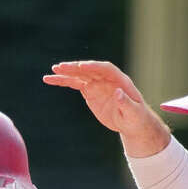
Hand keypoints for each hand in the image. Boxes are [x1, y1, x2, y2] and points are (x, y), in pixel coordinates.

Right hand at [44, 60, 172, 157]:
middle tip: (60, 67)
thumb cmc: (136, 118)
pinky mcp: (90, 91)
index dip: (94, 66)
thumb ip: (126, 103)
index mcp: (120, 80)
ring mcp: (97, 84)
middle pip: (89, 69)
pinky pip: (75, 84)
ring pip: (80, 75)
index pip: (106, 69)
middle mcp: (106, 79)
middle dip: (75, 68)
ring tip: (51, 73)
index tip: (82, 66)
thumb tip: (118, 93)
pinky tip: (51, 80)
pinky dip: (63, 82)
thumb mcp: (134, 113)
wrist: (131, 123)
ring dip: (66, 74)